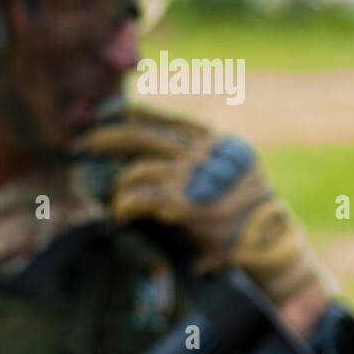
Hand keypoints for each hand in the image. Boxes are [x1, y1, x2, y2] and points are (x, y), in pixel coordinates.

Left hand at [74, 106, 320, 304]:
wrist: (268, 242)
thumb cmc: (242, 211)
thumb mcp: (228, 170)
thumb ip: (197, 157)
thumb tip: (146, 150)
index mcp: (215, 142)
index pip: (167, 120)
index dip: (134, 114)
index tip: (109, 111)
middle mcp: (205, 153)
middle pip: (146, 137)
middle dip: (110, 138)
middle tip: (85, 143)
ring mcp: (194, 177)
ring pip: (137, 170)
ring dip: (120, 186)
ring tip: (117, 200)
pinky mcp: (184, 204)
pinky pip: (138, 198)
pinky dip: (123, 206)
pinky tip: (120, 215)